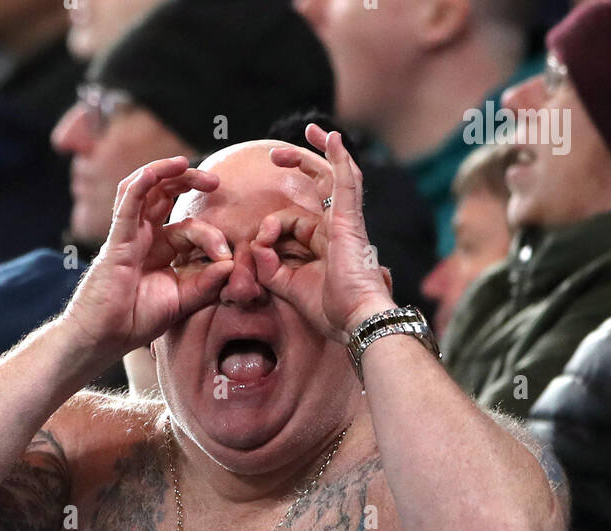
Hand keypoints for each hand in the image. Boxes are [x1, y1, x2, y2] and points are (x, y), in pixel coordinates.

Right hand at [64, 155, 233, 357]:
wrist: (105, 338)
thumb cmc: (136, 321)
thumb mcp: (183, 301)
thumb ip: (207, 284)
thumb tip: (231, 264)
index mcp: (160, 250)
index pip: (189, 229)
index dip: (211, 238)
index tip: (227, 259)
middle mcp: (144, 237)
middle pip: (165, 195)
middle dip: (190, 181)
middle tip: (215, 181)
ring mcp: (129, 236)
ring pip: (145, 189)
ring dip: (166, 172)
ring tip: (186, 164)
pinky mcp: (117, 241)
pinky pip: (127, 204)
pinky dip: (140, 184)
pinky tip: (156, 171)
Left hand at [252, 123, 394, 344]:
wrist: (354, 320)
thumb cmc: (329, 309)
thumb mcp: (288, 286)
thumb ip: (269, 267)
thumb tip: (256, 246)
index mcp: (324, 243)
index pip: (293, 220)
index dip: (270, 228)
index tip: (260, 245)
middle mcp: (337, 228)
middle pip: (320, 185)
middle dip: (298, 164)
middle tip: (274, 156)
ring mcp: (345, 221)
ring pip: (335, 176)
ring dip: (318, 153)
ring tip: (309, 130)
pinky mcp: (349, 220)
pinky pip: (347, 181)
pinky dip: (340, 158)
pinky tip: (332, 137)